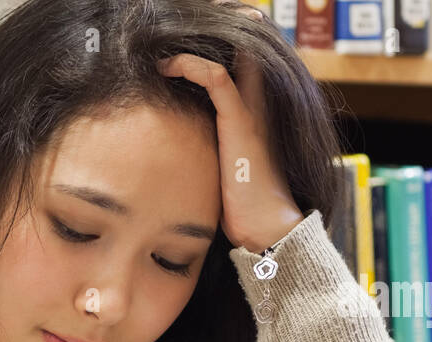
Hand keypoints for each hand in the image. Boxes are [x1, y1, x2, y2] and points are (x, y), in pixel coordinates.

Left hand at [158, 3, 303, 252]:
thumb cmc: (243, 210)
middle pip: (243, 48)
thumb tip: (178, 153)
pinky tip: (168, 67)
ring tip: (164, 45)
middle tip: (184, 21)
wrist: (267, 230)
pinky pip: (215, 78)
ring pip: (230, 55)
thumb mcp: (221, 171)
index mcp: (255, 113)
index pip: (243, 62)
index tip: (187, 40)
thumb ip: (208, 151)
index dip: (223, 43)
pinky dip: (189, 66)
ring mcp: (251, 111)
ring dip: (193, 45)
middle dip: (218, 28)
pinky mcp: (240, 122)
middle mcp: (258, 105)